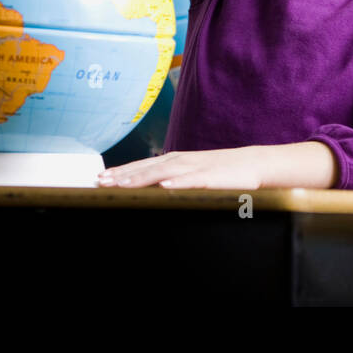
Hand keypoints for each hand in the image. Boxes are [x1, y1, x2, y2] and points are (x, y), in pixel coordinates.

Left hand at [97, 147, 263, 189]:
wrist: (252, 164)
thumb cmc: (220, 172)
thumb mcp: (192, 174)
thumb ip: (172, 181)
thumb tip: (150, 192)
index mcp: (175, 161)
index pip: (142, 166)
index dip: (120, 172)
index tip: (99, 179)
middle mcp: (181, 161)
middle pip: (147, 168)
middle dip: (122, 176)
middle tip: (101, 183)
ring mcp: (195, 168)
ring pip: (163, 173)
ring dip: (141, 178)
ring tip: (121, 185)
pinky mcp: (211, 178)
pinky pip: (192, 180)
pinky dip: (177, 182)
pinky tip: (164, 186)